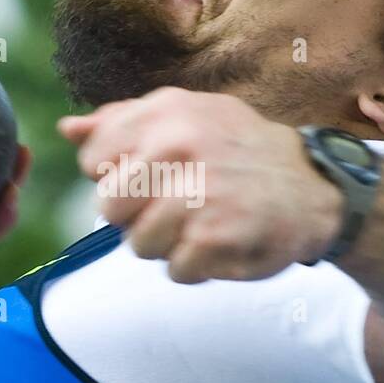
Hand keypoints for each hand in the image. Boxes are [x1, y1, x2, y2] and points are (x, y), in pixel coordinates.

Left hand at [58, 87, 341, 282]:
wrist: (314, 186)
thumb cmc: (239, 150)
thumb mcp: (186, 116)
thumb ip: (123, 122)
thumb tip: (68, 129)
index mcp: (164, 112)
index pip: (94, 161)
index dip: (117, 178)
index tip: (149, 178)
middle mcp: (177, 147)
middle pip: (109, 209)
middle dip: (137, 217)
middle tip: (178, 206)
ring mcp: (196, 193)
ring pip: (138, 245)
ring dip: (168, 245)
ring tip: (203, 222)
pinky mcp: (214, 236)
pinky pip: (175, 270)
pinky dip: (196, 266)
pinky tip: (221, 242)